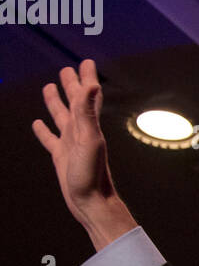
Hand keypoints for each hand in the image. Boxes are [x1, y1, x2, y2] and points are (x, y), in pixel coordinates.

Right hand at [32, 58, 136, 248]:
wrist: (92, 203)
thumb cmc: (92, 175)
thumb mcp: (89, 139)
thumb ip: (88, 112)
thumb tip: (92, 85)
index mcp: (88, 125)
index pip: (87, 96)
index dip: (86, 78)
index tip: (87, 62)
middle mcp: (80, 132)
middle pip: (74, 102)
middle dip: (71, 85)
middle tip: (67, 69)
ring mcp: (70, 144)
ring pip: (60, 117)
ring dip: (56, 102)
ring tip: (49, 87)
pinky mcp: (60, 157)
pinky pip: (50, 139)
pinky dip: (43, 130)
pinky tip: (37, 124)